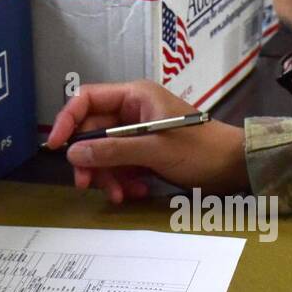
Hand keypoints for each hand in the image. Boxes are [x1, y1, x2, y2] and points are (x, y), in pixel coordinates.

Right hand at [44, 80, 248, 203]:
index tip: (55, 146)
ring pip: (106, 153)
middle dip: (91, 160)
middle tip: (88, 185)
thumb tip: (73, 152)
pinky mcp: (146, 152)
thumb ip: (113, 151)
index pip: (86, 98)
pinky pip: (122, 165)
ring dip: (109, 176)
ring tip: (122, 195)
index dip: (67, 120)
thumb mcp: (155, 150)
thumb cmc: (200, 150)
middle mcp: (133, 110)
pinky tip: (137, 192)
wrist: (235, 167)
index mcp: (134, 96)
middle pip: (93, 132)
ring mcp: (139, 133)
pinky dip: (125, 180)